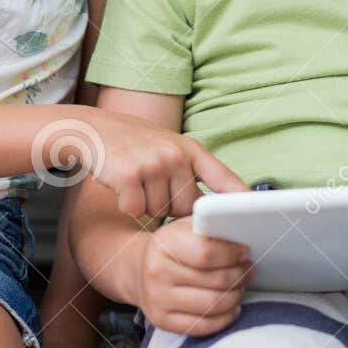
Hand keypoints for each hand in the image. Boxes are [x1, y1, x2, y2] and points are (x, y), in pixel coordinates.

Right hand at [82, 110, 248, 218]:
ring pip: (159, 212)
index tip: (253, 219)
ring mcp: (153, 163)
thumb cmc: (135, 144)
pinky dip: (127, 205)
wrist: (93, 128)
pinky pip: (136, 210)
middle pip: (187, 208)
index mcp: (191, 150)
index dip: (240, 201)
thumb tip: (214, 211)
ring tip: (136, 182)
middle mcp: (176, 155)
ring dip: (146, 205)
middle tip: (154, 186)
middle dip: (171, 207)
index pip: (224, 179)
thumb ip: (193, 173)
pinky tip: (122, 186)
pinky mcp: (129, 174)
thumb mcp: (170, 148)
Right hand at [136, 217, 251, 335]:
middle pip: (214, 280)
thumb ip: (208, 228)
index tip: (245, 253)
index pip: (206, 253)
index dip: (232, 254)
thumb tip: (240, 232)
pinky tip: (231, 308)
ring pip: (212, 304)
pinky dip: (224, 319)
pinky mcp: (162, 321)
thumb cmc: (172, 246)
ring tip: (240, 287)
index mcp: (165, 244)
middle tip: (248, 270)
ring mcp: (158, 299)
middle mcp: (157, 272)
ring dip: (235, 296)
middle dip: (239, 275)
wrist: (139, 268)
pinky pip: (203, 326)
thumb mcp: (185, 228)